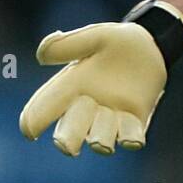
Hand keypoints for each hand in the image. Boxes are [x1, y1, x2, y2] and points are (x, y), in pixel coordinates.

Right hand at [19, 23, 168, 156]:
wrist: (151, 47)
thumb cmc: (116, 42)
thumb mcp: (95, 37)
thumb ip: (68, 45)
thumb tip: (41, 56)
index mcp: (69, 87)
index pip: (44, 107)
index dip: (34, 121)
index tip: (30, 130)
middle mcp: (86, 107)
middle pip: (69, 132)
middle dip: (66, 140)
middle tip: (65, 146)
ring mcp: (110, 118)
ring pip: (100, 139)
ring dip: (100, 139)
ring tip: (101, 142)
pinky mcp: (134, 122)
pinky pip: (130, 137)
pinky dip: (130, 140)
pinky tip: (132, 141)